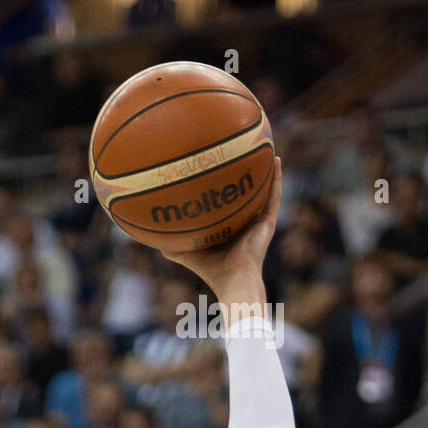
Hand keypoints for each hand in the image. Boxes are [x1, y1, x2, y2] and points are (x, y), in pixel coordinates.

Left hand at [161, 156, 280, 303]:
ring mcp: (258, 221)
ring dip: (265, 171)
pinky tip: (275, 160)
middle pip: (246, 195)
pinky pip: (274, 195)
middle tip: (241, 152)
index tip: (217, 170)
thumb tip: (151, 238)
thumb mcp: (187, 253)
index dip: (225, 190)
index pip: (228, 205)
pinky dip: (276, 178)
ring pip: (264, 191)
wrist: (232, 279)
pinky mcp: (268, 222)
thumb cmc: (210, 270)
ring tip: (263, 148)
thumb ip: (172, 246)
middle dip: (244, 176)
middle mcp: (245, 222)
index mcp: (229, 228)